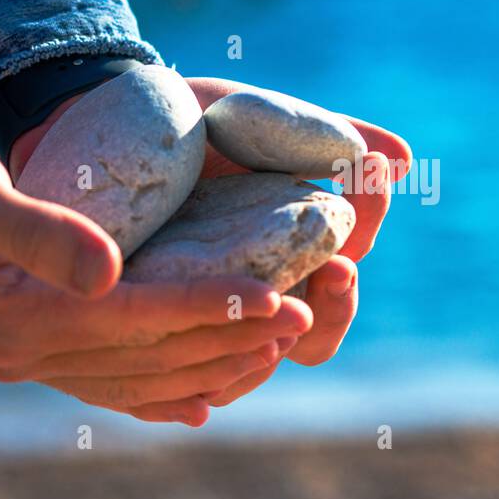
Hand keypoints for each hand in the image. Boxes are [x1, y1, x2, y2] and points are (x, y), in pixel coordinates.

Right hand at [0, 102, 311, 424]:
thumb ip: (41, 230)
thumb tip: (112, 273)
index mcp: (18, 316)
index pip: (138, 319)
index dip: (212, 309)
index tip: (278, 297)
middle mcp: (25, 353)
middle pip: (149, 359)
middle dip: (229, 341)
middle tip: (301, 320)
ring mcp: (24, 362)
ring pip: (137, 381)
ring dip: (207, 369)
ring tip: (271, 350)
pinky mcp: (26, 352)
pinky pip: (106, 387)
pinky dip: (159, 395)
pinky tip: (199, 401)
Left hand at [184, 77, 412, 405]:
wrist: (94, 118)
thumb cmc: (192, 120)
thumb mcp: (263, 117)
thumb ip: (331, 136)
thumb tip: (404, 162)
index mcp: (294, 245)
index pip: (345, 266)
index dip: (361, 236)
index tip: (361, 207)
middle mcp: (259, 291)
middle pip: (315, 333)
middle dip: (334, 308)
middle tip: (336, 270)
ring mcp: (207, 316)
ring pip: (255, 365)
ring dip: (270, 347)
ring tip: (269, 320)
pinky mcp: (154, 332)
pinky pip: (184, 381)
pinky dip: (201, 381)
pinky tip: (203, 375)